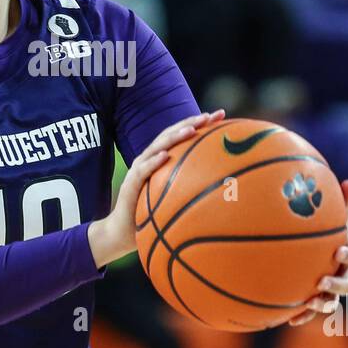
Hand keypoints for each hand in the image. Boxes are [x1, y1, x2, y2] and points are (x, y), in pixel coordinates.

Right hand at [89, 109, 226, 267]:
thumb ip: (190, 189)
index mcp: (161, 160)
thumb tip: (224, 190)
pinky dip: (154, 162)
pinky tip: (165, 156)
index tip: (221, 115)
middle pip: (171, 134)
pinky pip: (143, 171)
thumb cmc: (151, 216)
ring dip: (174, 137)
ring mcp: (139, 169)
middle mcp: (150, 159)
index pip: (182, 135)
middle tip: (210, 115)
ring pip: (157, 147)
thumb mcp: (174, 199)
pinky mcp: (131, 183)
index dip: (199, 123)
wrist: (122, 232)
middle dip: (190, 122)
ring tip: (191, 130)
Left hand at [288, 179, 347, 325]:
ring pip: (333, 303)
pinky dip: (303, 316)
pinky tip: (289, 320)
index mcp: (347, 254)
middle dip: (336, 285)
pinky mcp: (317, 301)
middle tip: (322, 282)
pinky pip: (312, 312)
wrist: (318, 251)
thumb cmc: (325, 230)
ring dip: (324, 305)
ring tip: (310, 302)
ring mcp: (332, 291)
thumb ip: (340, 203)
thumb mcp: (331, 217)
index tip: (337, 252)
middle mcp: (344, 275)